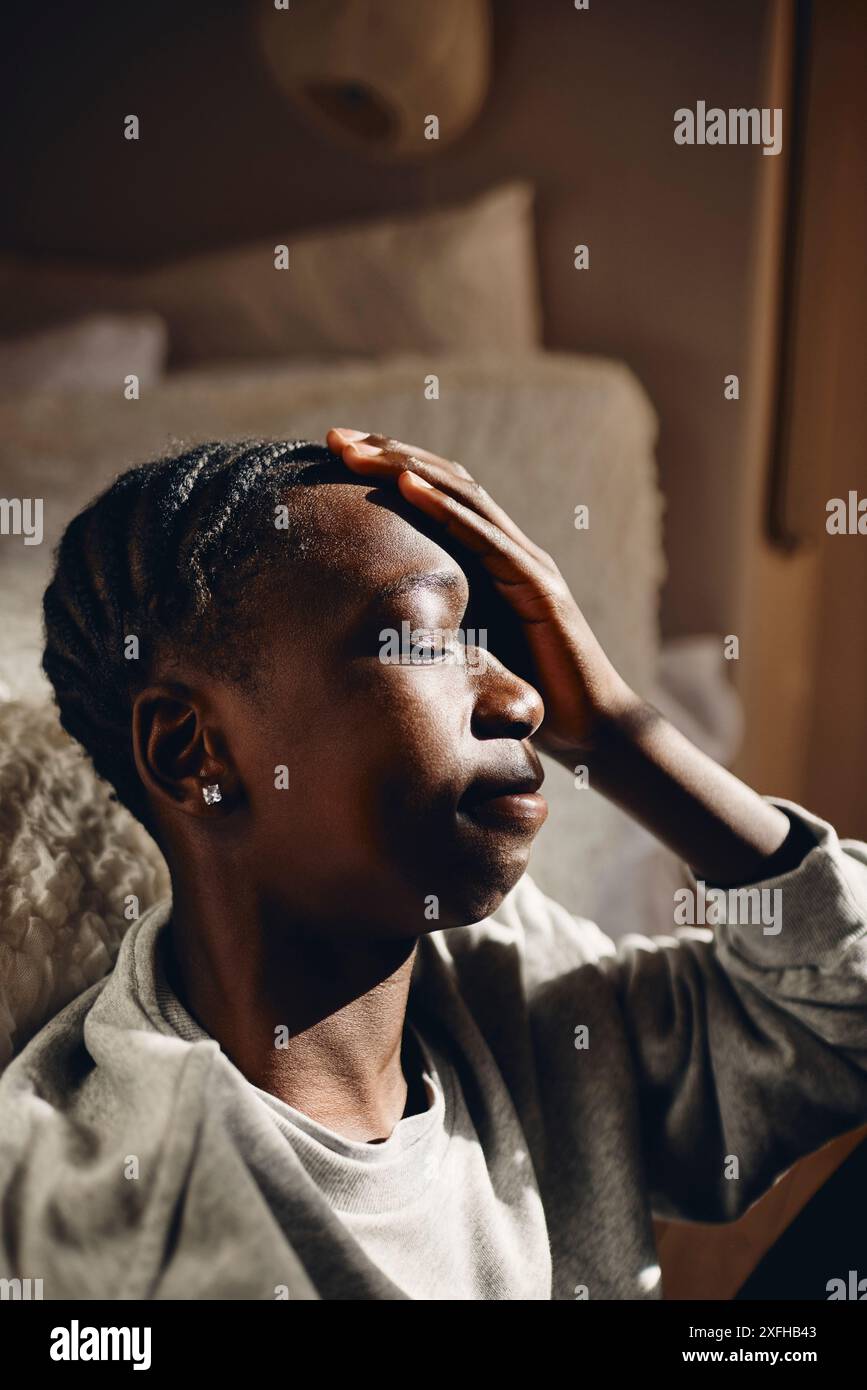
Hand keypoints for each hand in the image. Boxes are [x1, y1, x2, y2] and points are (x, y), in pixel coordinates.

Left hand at [325, 428, 637, 760]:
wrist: (589, 729)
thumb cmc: (524, 694)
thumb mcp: (460, 650)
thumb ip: (428, 625)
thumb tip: (362, 626)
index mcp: (489, 559)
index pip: (435, 496)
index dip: (388, 468)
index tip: (336, 453)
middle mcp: (509, 548)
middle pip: (444, 483)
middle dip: (388, 453)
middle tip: (334, 437)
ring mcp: (526, 562)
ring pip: (462, 497)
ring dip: (408, 468)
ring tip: (361, 451)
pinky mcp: (538, 587)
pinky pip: (486, 539)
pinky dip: (444, 509)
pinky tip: (407, 487)